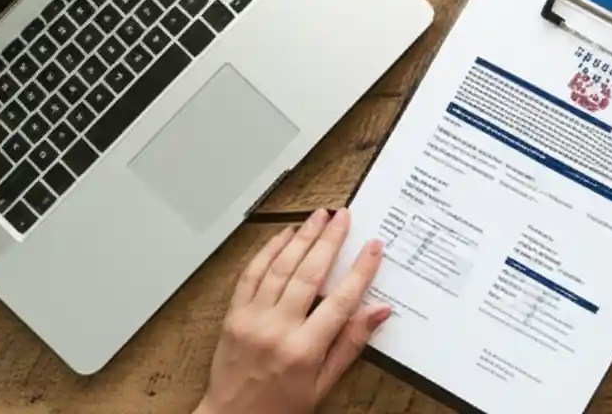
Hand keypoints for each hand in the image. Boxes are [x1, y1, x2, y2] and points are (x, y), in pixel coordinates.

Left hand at [197, 209, 391, 413]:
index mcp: (303, 351)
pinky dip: (268, 251)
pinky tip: (284, 236)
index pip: (340, 301)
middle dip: (330, 240)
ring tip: (319, 217)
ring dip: (302, 237)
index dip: (360, 270)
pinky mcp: (233, 315)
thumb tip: (378, 312)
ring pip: (280, 267)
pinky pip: (251, 274)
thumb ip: (350, 344)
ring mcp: (252, 319)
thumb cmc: (280, 407)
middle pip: (309, 273)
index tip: (373, 247)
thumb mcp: (324, 384)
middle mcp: (276, 330)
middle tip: (344, 217)